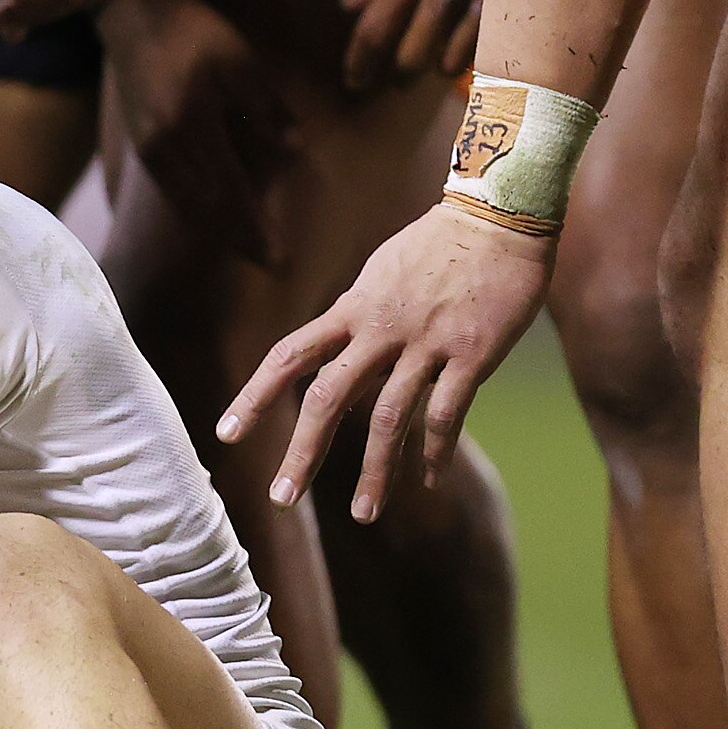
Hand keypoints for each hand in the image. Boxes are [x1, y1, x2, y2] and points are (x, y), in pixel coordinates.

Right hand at [98, 0, 290, 264]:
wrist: (136, 15)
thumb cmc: (194, 32)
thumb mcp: (239, 60)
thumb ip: (266, 106)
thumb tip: (295, 149)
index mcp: (191, 124)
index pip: (229, 189)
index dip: (254, 224)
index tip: (279, 254)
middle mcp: (164, 148)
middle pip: (205, 209)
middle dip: (238, 239)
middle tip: (268, 264)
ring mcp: (149, 151)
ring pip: (185, 205)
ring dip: (216, 232)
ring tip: (245, 248)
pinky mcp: (142, 147)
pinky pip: (172, 192)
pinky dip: (195, 212)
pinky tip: (213, 221)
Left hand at [219, 202, 551, 519]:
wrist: (500, 214)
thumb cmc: (440, 244)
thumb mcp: (381, 274)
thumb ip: (358, 319)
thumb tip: (339, 362)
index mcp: (353, 309)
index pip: (289, 355)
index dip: (256, 396)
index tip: (227, 433)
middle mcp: (381, 329)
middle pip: (328, 398)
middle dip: (302, 452)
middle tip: (281, 498)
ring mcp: (426, 344)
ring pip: (388, 419)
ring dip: (374, 472)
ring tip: (363, 513)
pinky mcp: (472, 354)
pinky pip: (447, 415)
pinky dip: (436, 452)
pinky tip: (429, 480)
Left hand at [340, 0, 488, 91]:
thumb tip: (349, 7)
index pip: (374, 28)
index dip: (359, 62)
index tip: (354, 81)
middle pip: (410, 56)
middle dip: (397, 76)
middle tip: (394, 79)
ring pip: (449, 60)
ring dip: (434, 68)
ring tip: (431, 62)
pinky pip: (484, 48)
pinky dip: (468, 55)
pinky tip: (463, 50)